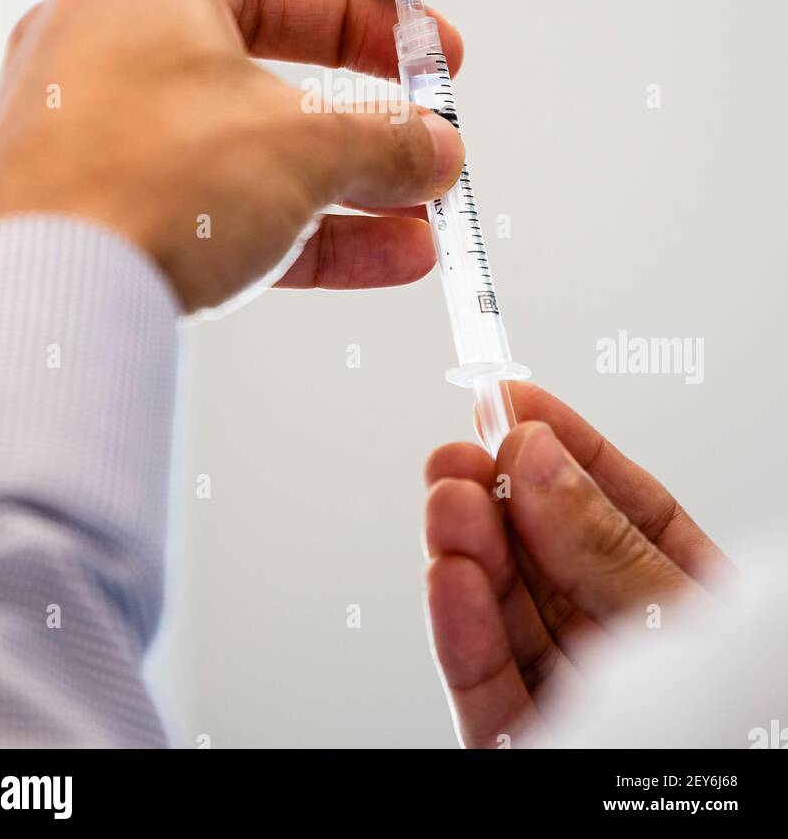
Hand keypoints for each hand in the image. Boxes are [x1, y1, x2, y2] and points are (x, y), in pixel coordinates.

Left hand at [0, 0, 464, 310]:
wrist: (38, 323)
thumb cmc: (137, 193)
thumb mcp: (296, 147)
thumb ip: (385, 139)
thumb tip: (438, 152)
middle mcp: (119, 29)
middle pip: (265, 8)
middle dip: (364, 47)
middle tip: (436, 76)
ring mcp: (114, 117)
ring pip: (256, 112)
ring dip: (350, 149)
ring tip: (427, 187)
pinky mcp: (117, 201)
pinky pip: (234, 192)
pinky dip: (309, 214)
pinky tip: (389, 252)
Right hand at [424, 383, 733, 747]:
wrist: (736, 814)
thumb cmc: (750, 728)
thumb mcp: (694, 623)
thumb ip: (609, 549)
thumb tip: (537, 459)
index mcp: (688, 605)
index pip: (620, 507)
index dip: (563, 447)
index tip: (512, 398)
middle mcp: (626, 647)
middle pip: (549, 556)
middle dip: (497, 494)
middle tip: (458, 450)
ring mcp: (573, 699)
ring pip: (507, 615)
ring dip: (468, 551)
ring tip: (444, 497)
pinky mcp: (526, 749)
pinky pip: (486, 688)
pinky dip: (460, 631)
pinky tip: (446, 574)